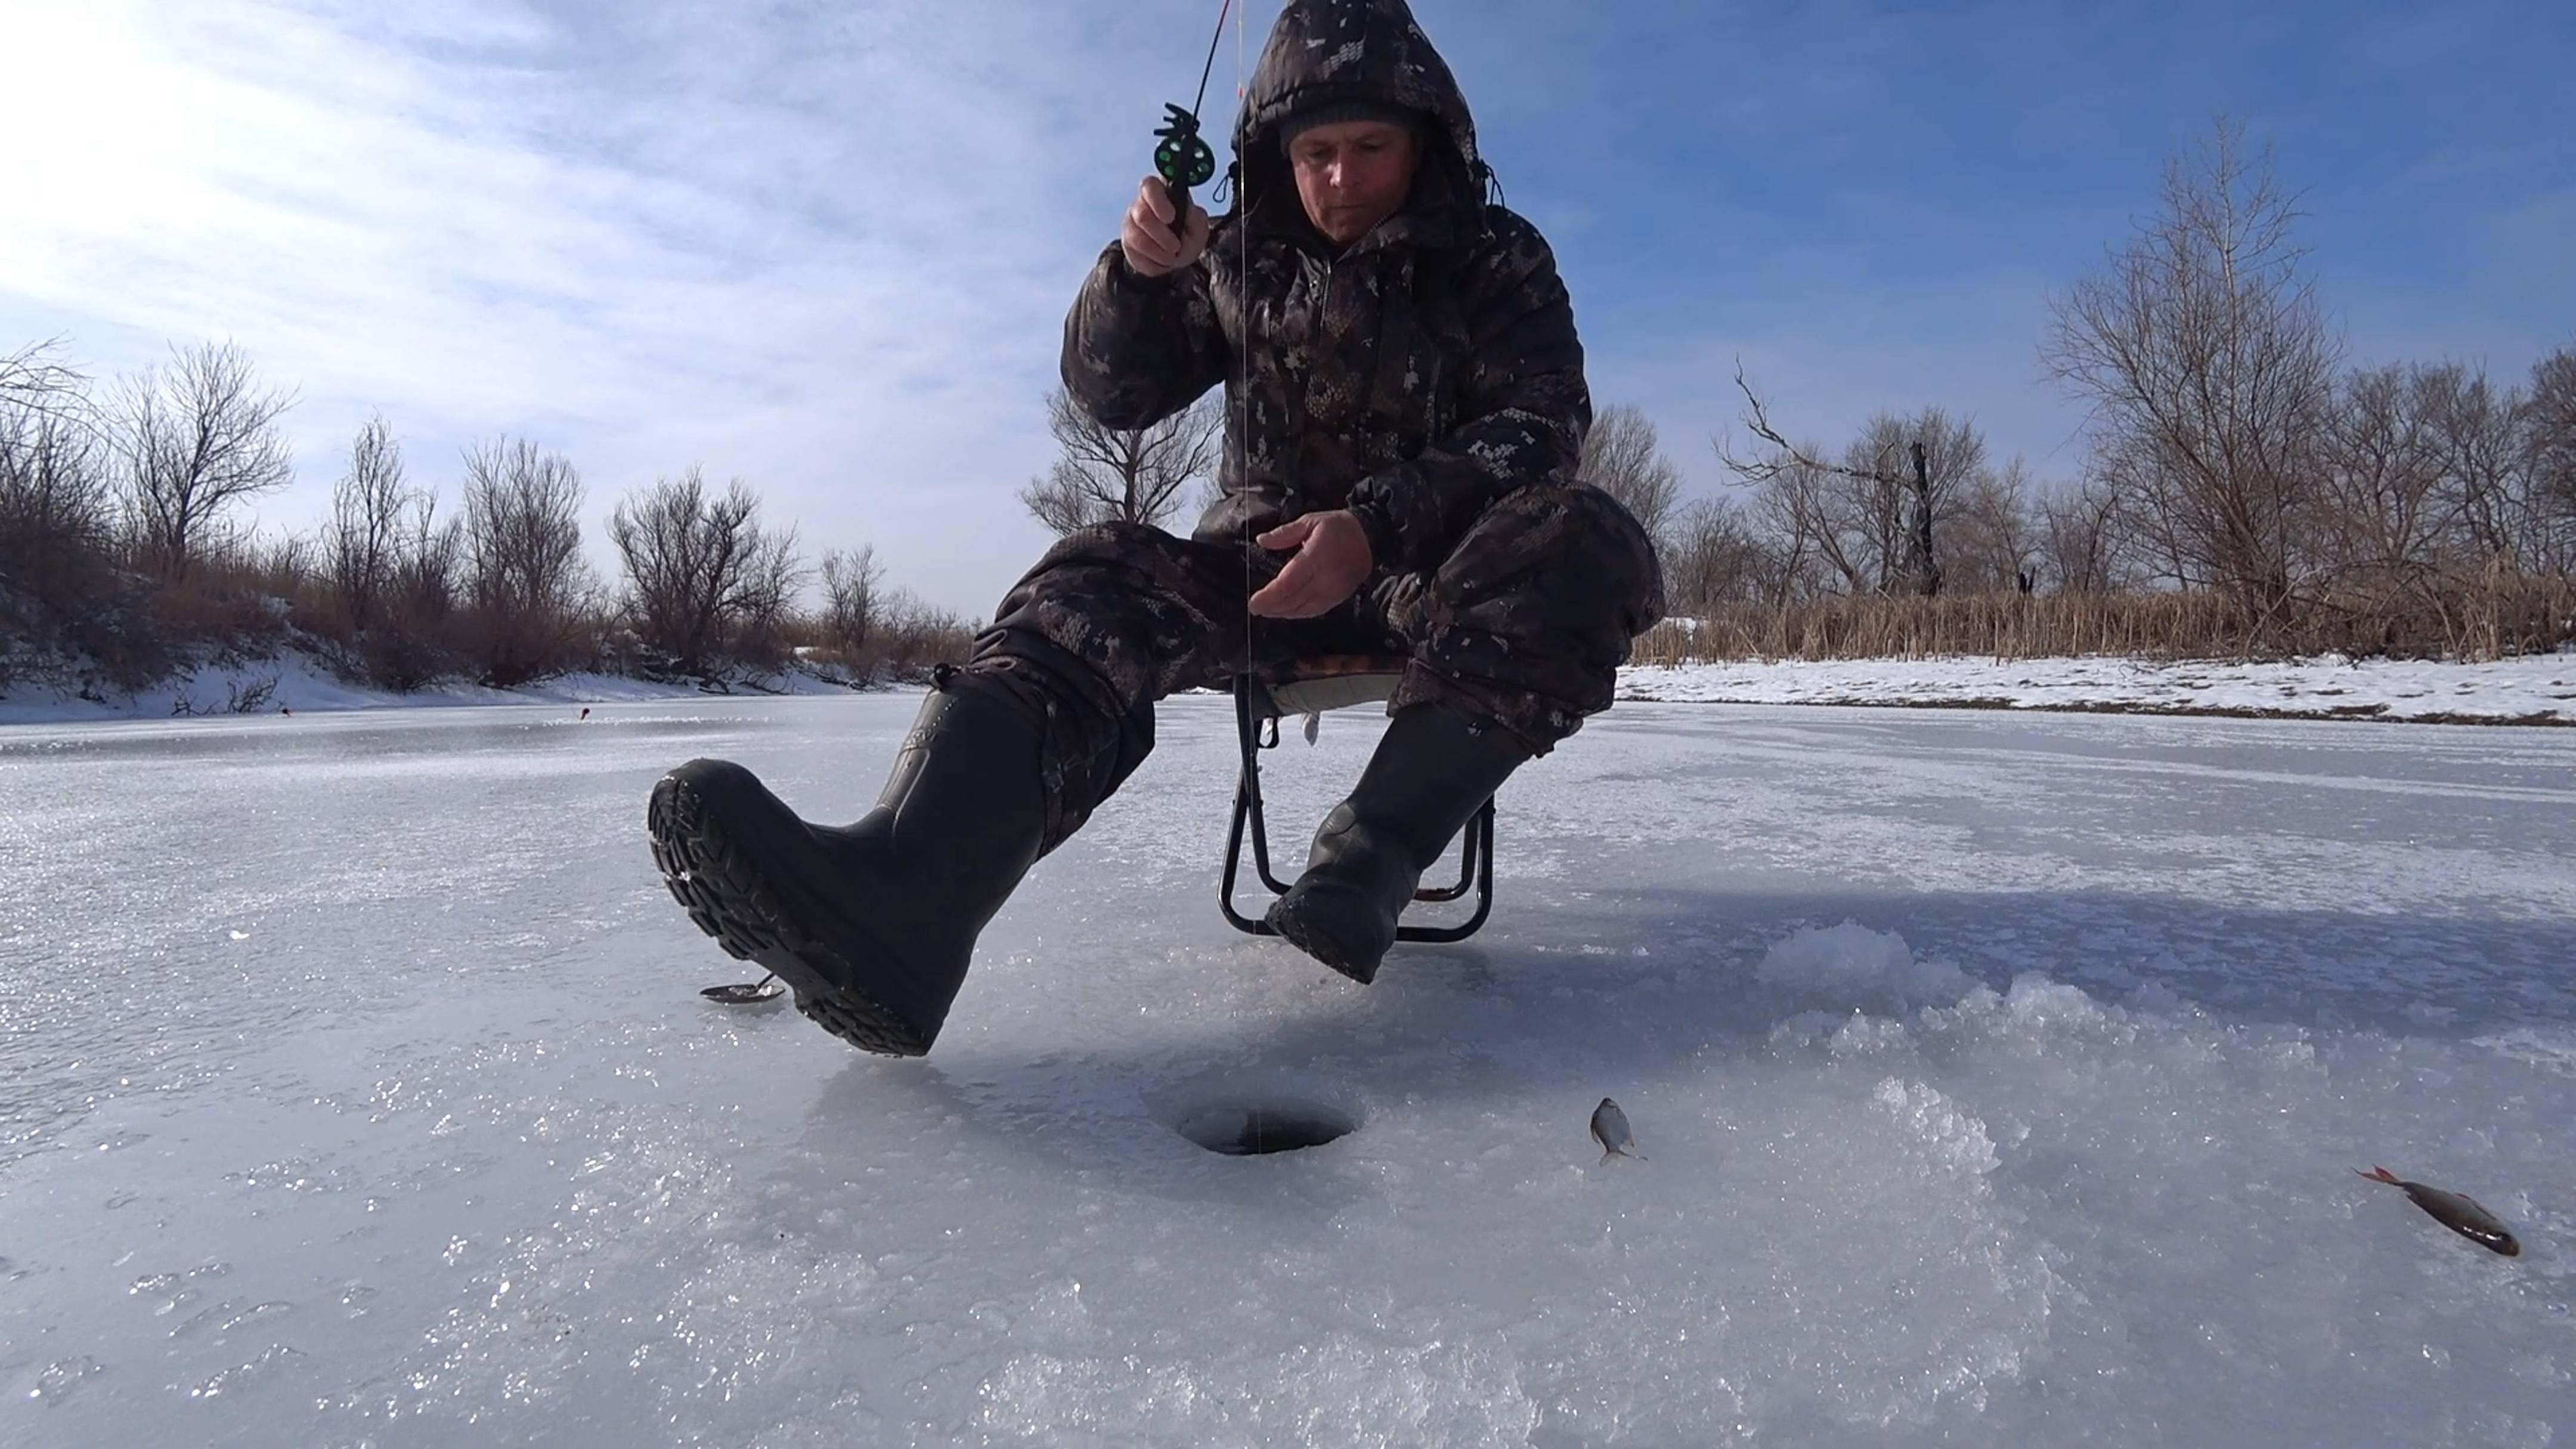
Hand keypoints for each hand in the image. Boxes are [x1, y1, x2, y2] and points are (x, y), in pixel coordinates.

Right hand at [1121, 175, 1210, 276]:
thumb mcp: (1199, 226)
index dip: (1158, 202)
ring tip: (1172, 256)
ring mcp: (1130, 224)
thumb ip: (1196, 218)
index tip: (1171, 217)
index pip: (1149, 186)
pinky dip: (1154, 263)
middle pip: (1142, 216)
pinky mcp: (1126, 243)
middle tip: (1176, 246)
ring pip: (1137, 238)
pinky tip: (1162, 260)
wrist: (1176, 255)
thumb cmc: (1186, 233)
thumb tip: (1189, 211)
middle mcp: (1140, 204)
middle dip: (1162, 236)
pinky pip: (1136, 256)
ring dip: (1159, 252)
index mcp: (1160, 191)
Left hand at [1249, 510, 1375, 618]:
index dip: (1269, 596)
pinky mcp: (1339, 597)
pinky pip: (1315, 611)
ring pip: (1303, 609)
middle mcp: (1326, 578)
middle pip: (1293, 600)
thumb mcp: (1310, 521)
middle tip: (1254, 608)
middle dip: (1271, 607)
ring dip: (1282, 612)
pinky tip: (1286, 611)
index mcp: (1316, 557)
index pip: (1288, 583)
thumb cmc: (1338, 528)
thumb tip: (1262, 540)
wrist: (1369, 537)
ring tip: (1266, 611)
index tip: (1253, 602)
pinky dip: (1298, 613)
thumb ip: (1284, 533)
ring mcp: (1334, 591)